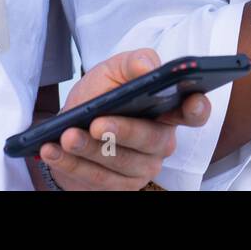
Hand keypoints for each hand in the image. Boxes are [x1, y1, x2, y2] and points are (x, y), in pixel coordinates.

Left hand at [39, 49, 209, 190]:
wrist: (70, 126)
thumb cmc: (100, 96)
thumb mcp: (112, 71)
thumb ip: (132, 62)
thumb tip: (147, 66)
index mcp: (168, 111)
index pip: (194, 112)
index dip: (198, 108)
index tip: (191, 101)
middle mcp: (161, 142)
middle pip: (151, 140)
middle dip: (123, 132)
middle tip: (97, 123)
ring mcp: (142, 168)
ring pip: (119, 163)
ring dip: (89, 150)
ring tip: (66, 136)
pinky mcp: (119, 187)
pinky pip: (96, 179)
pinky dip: (71, 163)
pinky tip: (52, 150)